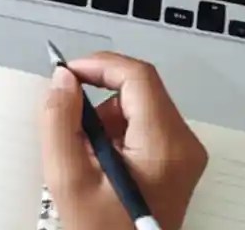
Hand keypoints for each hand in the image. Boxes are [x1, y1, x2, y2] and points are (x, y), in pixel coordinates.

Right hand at [40, 53, 207, 229]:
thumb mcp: (68, 179)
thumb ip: (60, 122)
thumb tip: (62, 80)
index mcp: (165, 145)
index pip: (137, 77)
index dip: (97, 65)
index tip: (65, 74)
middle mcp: (184, 143)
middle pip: (139, 88)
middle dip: (97, 97)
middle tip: (70, 125)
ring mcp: (184, 152)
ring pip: (138, 104)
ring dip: (104, 117)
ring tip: (85, 154)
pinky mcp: (176, 159)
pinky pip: (143, 123)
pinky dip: (115, 130)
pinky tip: (100, 161)